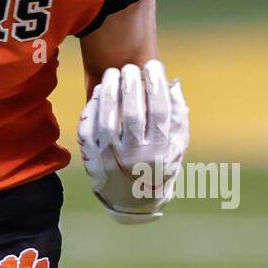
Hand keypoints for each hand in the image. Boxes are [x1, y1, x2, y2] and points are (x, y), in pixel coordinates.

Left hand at [77, 60, 188, 223]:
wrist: (132, 201)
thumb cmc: (158, 165)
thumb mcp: (176, 146)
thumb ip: (178, 116)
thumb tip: (172, 83)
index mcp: (160, 151)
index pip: (160, 112)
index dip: (156, 85)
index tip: (154, 65)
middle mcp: (135, 156)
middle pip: (132, 114)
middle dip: (131, 85)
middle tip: (131, 68)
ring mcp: (111, 157)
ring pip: (107, 119)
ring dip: (110, 91)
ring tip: (114, 72)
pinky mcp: (91, 156)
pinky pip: (89, 128)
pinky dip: (93, 106)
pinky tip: (100, 90)